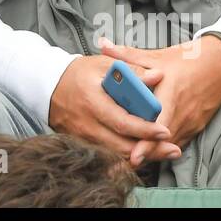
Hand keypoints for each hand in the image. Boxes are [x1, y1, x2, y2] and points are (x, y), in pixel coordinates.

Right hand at [48, 53, 180, 164]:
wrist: (47, 86)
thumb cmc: (78, 74)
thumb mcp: (103, 64)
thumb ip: (132, 71)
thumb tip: (157, 76)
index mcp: (93, 102)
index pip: (122, 122)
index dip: (145, 130)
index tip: (165, 131)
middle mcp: (87, 124)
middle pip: (122, 146)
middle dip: (151, 150)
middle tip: (173, 149)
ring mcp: (83, 138)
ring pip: (116, 155)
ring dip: (142, 156)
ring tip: (164, 153)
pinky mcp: (82, 145)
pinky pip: (107, 156)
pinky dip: (126, 156)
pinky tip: (143, 152)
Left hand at [98, 36, 220, 167]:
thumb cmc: (187, 59)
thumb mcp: (156, 55)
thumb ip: (126, 54)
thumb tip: (102, 45)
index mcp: (171, 92)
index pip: (158, 124)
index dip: (146, 141)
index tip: (133, 155)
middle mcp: (182, 112)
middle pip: (163, 141)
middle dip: (145, 153)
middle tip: (125, 162)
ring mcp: (191, 122)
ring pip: (170, 145)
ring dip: (154, 153)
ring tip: (133, 160)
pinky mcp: (195, 127)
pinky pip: (178, 142)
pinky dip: (164, 148)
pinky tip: (150, 151)